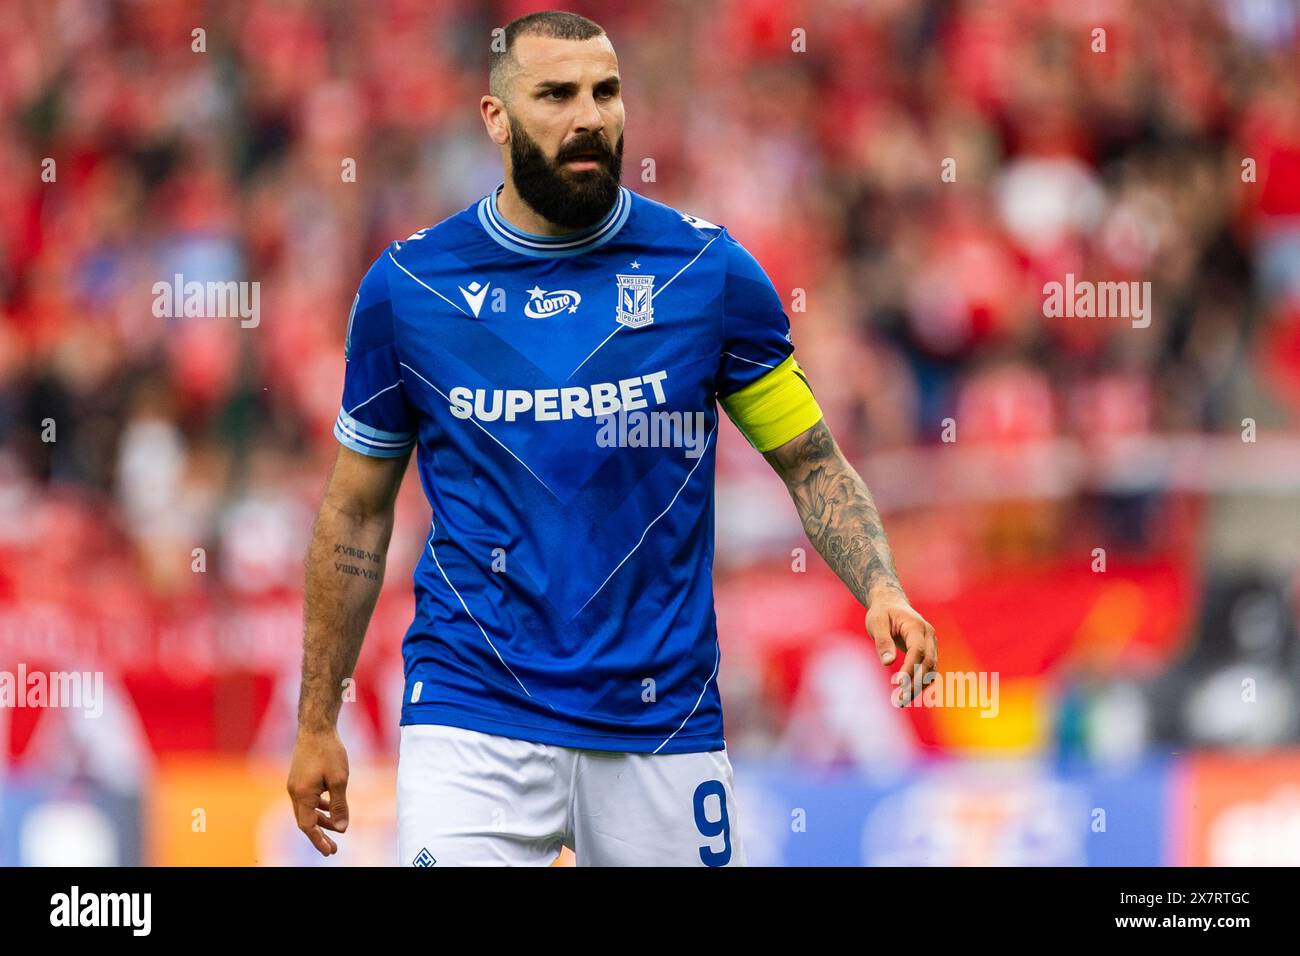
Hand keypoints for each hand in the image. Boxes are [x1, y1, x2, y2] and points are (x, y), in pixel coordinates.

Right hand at [287, 729, 349, 855]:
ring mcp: (295, 784)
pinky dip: (318, 806)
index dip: (318, 840)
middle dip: (319, 835)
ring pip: (306, 810)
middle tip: (333, 848)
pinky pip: (307, 799)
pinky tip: (329, 807)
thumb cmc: (329, 751)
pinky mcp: (299, 778)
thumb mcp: (339, 780)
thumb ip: (339, 805)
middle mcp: (294, 792)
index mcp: (302, 794)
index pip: (307, 826)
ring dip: (320, 820)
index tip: (330, 852)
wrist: (316, 727)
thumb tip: (341, 828)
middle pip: (305, 821)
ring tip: (335, 829)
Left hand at [864, 587, 938, 706]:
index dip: (910, 668)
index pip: (917, 651)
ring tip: (901, 701)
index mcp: (917, 626)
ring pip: (931, 670)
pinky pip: (929, 670)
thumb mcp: (876, 623)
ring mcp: (931, 644)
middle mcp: (929, 635)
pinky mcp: (929, 651)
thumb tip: (887, 663)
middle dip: (916, 683)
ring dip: (919, 687)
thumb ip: (883, 642)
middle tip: (900, 700)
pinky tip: (907, 694)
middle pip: (928, 663)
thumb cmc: (882, 613)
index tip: (898, 684)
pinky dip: (921, 683)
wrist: (891, 604)